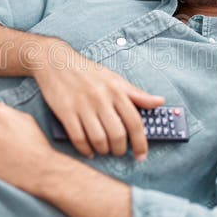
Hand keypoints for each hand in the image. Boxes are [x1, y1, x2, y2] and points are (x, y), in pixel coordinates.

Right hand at [32, 41, 163, 160]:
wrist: (56, 61)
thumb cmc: (87, 72)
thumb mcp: (115, 79)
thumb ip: (137, 94)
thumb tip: (160, 102)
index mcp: (116, 90)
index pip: (135, 122)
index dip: (141, 143)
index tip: (142, 155)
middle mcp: (101, 98)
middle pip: (117, 134)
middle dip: (120, 149)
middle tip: (119, 152)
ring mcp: (82, 105)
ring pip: (98, 139)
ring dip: (103, 150)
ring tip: (104, 150)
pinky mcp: (65, 111)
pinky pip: (78, 138)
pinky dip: (85, 149)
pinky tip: (89, 150)